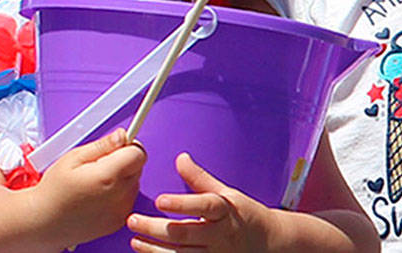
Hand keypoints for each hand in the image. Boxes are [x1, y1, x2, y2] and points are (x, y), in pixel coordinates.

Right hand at [31, 128, 145, 248]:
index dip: (128, 146)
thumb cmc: (55, 190)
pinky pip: (128, 199)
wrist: (45, 222)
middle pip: (137, 168)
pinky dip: (118, 194)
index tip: (116, 146)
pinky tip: (98, 196)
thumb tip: (123, 135)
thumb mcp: (73, 158)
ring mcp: (120, 212)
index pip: (139, 154)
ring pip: (134, 183)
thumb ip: (102, 145)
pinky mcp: (118, 222)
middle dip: (123, 161)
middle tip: (98, 165)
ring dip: (121, 178)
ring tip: (96, 182)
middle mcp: (118, 197)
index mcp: (107, 177)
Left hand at [127, 152, 275, 251]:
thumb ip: (200, 178)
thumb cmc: (244, 215)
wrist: (268, 243)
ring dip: (156, 250)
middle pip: (184, 234)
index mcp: (223, 212)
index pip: (202, 206)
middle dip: (156, 229)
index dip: (181, 204)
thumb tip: (181, 158)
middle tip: (133, 220)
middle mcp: (219, 235)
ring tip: (136, 241)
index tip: (159, 200)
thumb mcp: (227, 193)